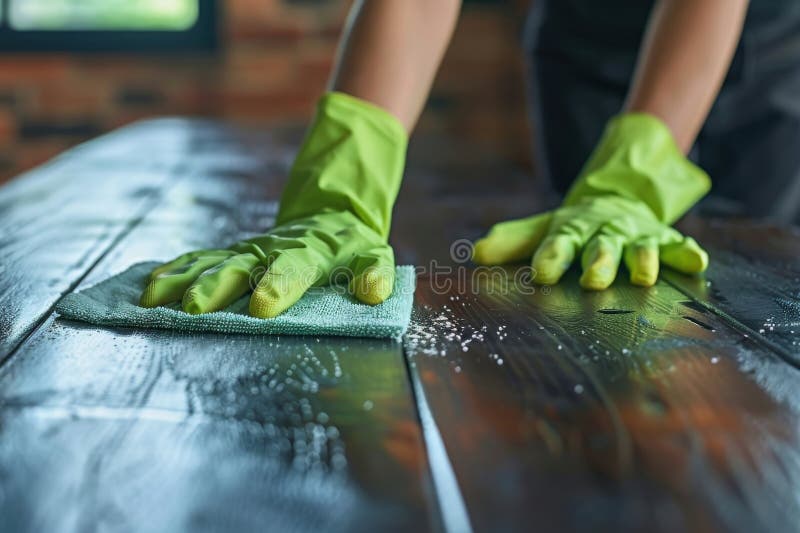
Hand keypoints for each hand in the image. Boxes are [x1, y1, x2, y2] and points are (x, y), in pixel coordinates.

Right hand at [139, 211, 394, 316]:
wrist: (330, 211)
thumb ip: (375, 273)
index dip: (278, 287)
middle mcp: (272, 249)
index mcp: (311, 252)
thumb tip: (374, 292)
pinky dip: (175, 270)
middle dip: (216, 287)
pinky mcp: (234, 251)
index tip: (260, 308)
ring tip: (153, 299)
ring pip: (212, 262)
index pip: (294, 268)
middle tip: (192, 308)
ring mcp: (249, 249)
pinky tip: (150, 285)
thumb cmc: (352, 243)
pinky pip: (201, 259)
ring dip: (183, 280)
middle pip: (241, 266)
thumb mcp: (375, 255)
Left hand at [473, 113, 710, 289]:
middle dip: (598, 262)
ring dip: (643, 259)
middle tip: (594, 280)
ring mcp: (636, 235)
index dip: (551, 257)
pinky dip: (686, 253)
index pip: (558, 242)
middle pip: (601, 246)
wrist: (618, 197)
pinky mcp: (664, 239)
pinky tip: (696, 262)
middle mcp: (604, 231)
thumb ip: (512, 242)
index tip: (542, 273)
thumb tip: (475, 253)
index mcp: (571, 229)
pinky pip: (677, 246)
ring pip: (639, 246)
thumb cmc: (574, 226)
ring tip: (645, 274)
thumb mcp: (543, 229)